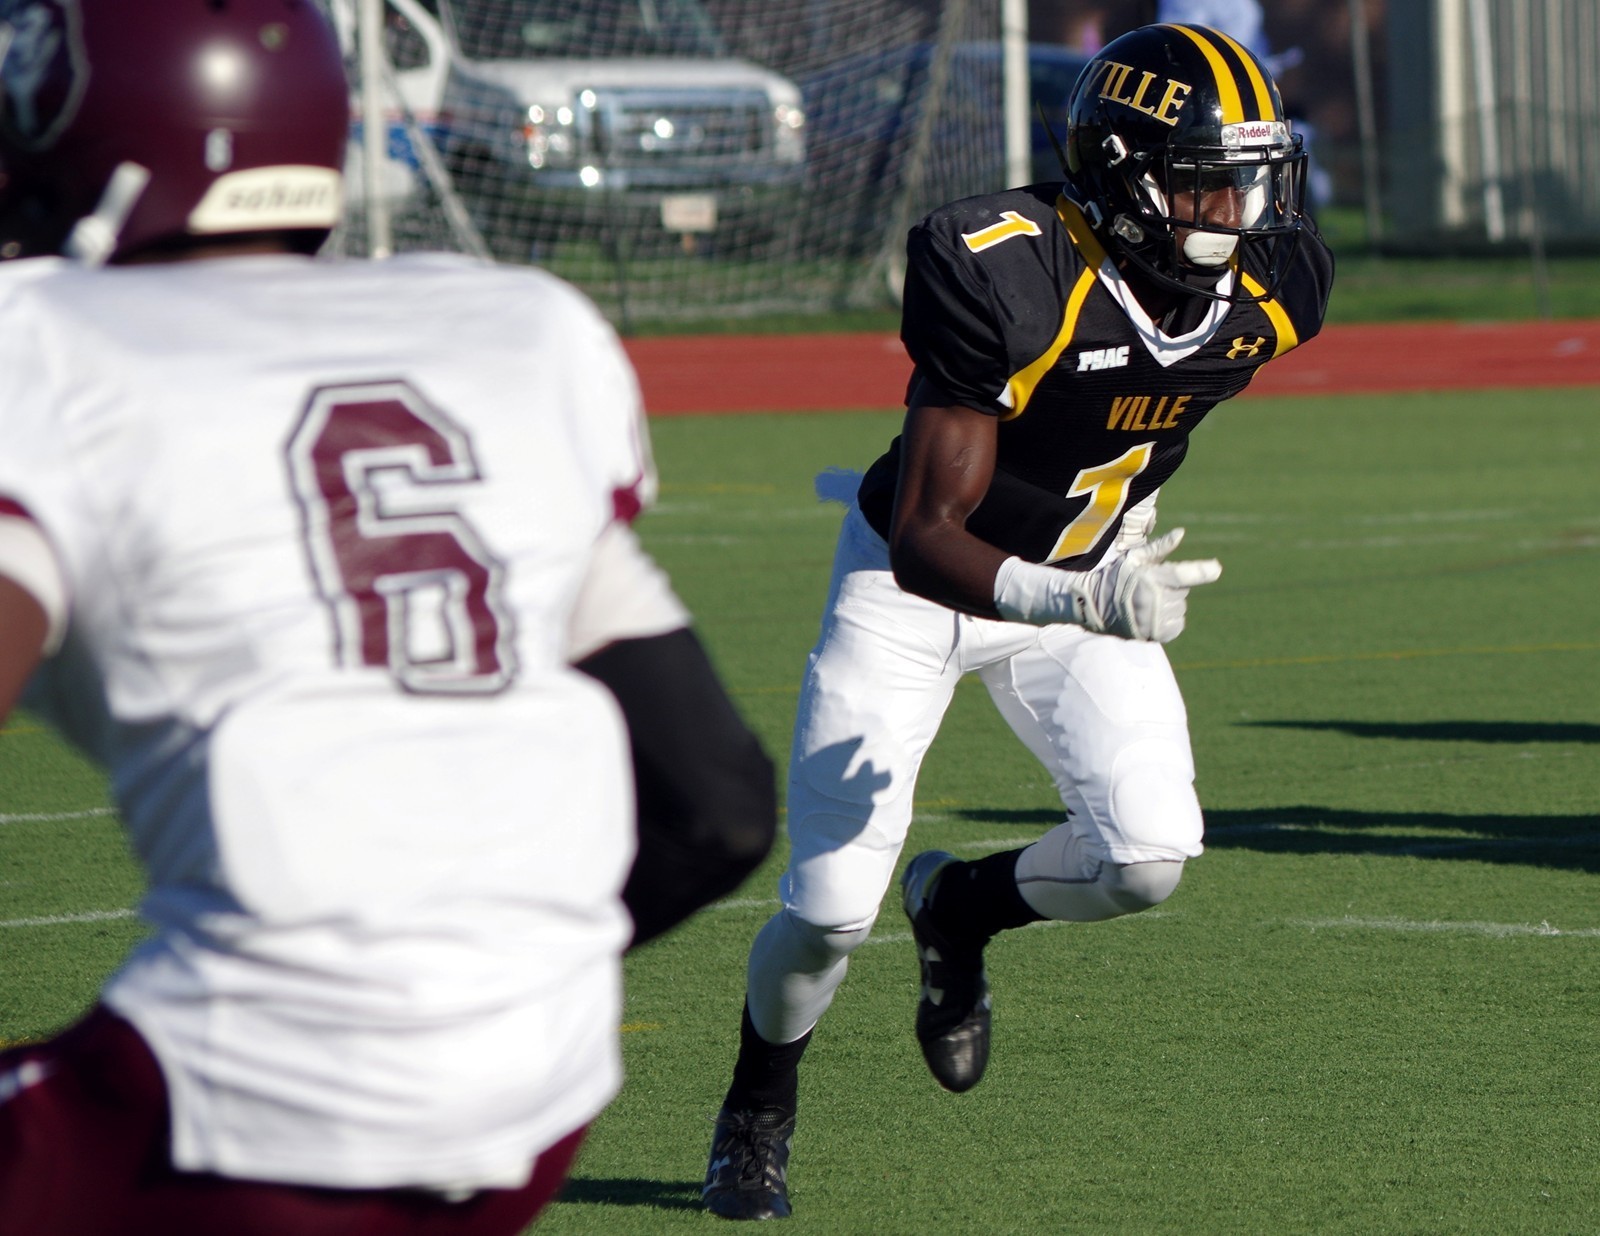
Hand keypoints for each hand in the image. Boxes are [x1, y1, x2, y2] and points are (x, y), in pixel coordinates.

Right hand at [1088, 528, 1221, 641]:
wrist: (1093, 606)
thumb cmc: (1116, 576)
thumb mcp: (1135, 558)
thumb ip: (1160, 548)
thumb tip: (1181, 533)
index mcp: (1149, 578)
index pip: (1182, 575)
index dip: (1201, 571)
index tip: (1216, 568)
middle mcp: (1152, 601)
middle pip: (1182, 592)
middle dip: (1171, 587)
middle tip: (1150, 586)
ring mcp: (1153, 620)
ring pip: (1180, 609)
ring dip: (1170, 604)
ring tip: (1148, 601)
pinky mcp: (1154, 635)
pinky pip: (1177, 625)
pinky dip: (1170, 620)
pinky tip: (1154, 614)